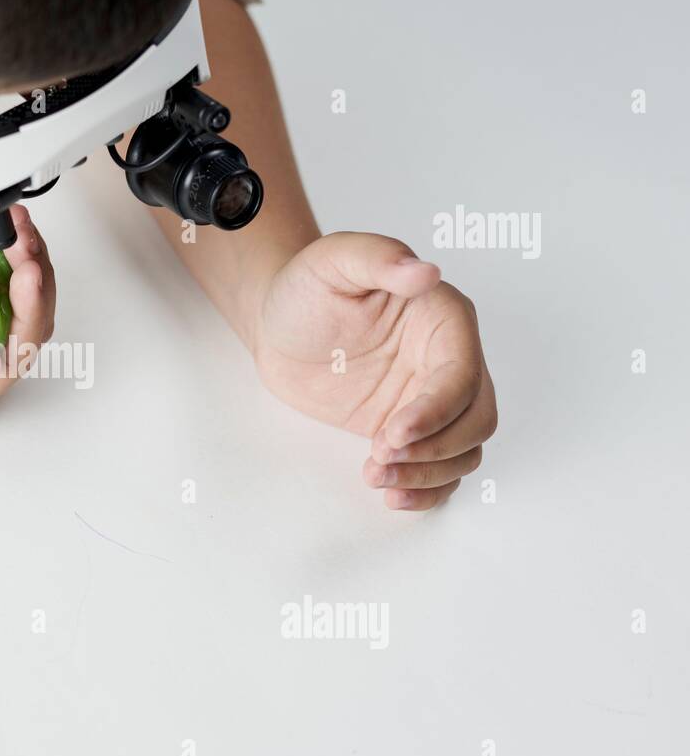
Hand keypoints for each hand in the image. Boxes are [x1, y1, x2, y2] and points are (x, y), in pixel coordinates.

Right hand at [0, 204, 55, 421]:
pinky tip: (2, 226)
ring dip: (26, 263)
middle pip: (24, 329)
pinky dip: (3, 250)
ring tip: (18, 228)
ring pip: (16, 299)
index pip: (10, 364)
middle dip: (37, 284)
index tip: (26, 276)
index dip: (29, 319)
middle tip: (24, 242)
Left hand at [252, 232, 496, 509]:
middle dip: (434, 449)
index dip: (436, 411)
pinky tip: (394, 497)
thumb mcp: (332, 261)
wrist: (279, 327)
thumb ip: (377, 258)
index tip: (392, 433)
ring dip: (427, 474)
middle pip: (476, 419)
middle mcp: (448, 360)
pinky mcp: (411, 429)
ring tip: (374, 476)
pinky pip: (441, 468)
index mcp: (444, 319)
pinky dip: (427, 490)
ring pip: (464, 451)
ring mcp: (431, 399)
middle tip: (378, 458)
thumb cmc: (306, 288)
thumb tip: (425, 271)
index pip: (462, 375)